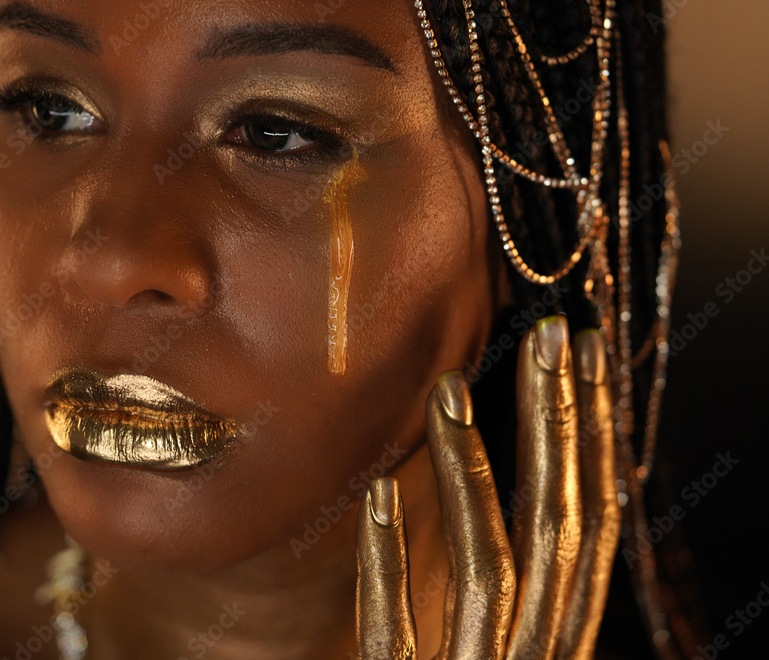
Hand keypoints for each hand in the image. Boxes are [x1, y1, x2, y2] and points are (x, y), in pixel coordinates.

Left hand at [355, 316, 620, 658]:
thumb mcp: (500, 638)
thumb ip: (511, 577)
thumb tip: (502, 480)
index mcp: (560, 634)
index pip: (585, 520)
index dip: (589, 436)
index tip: (580, 355)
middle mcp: (536, 656)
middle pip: (557, 529)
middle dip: (558, 431)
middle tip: (550, 338)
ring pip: (491, 570)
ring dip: (473, 477)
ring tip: (449, 393)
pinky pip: (399, 634)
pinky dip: (390, 567)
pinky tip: (378, 498)